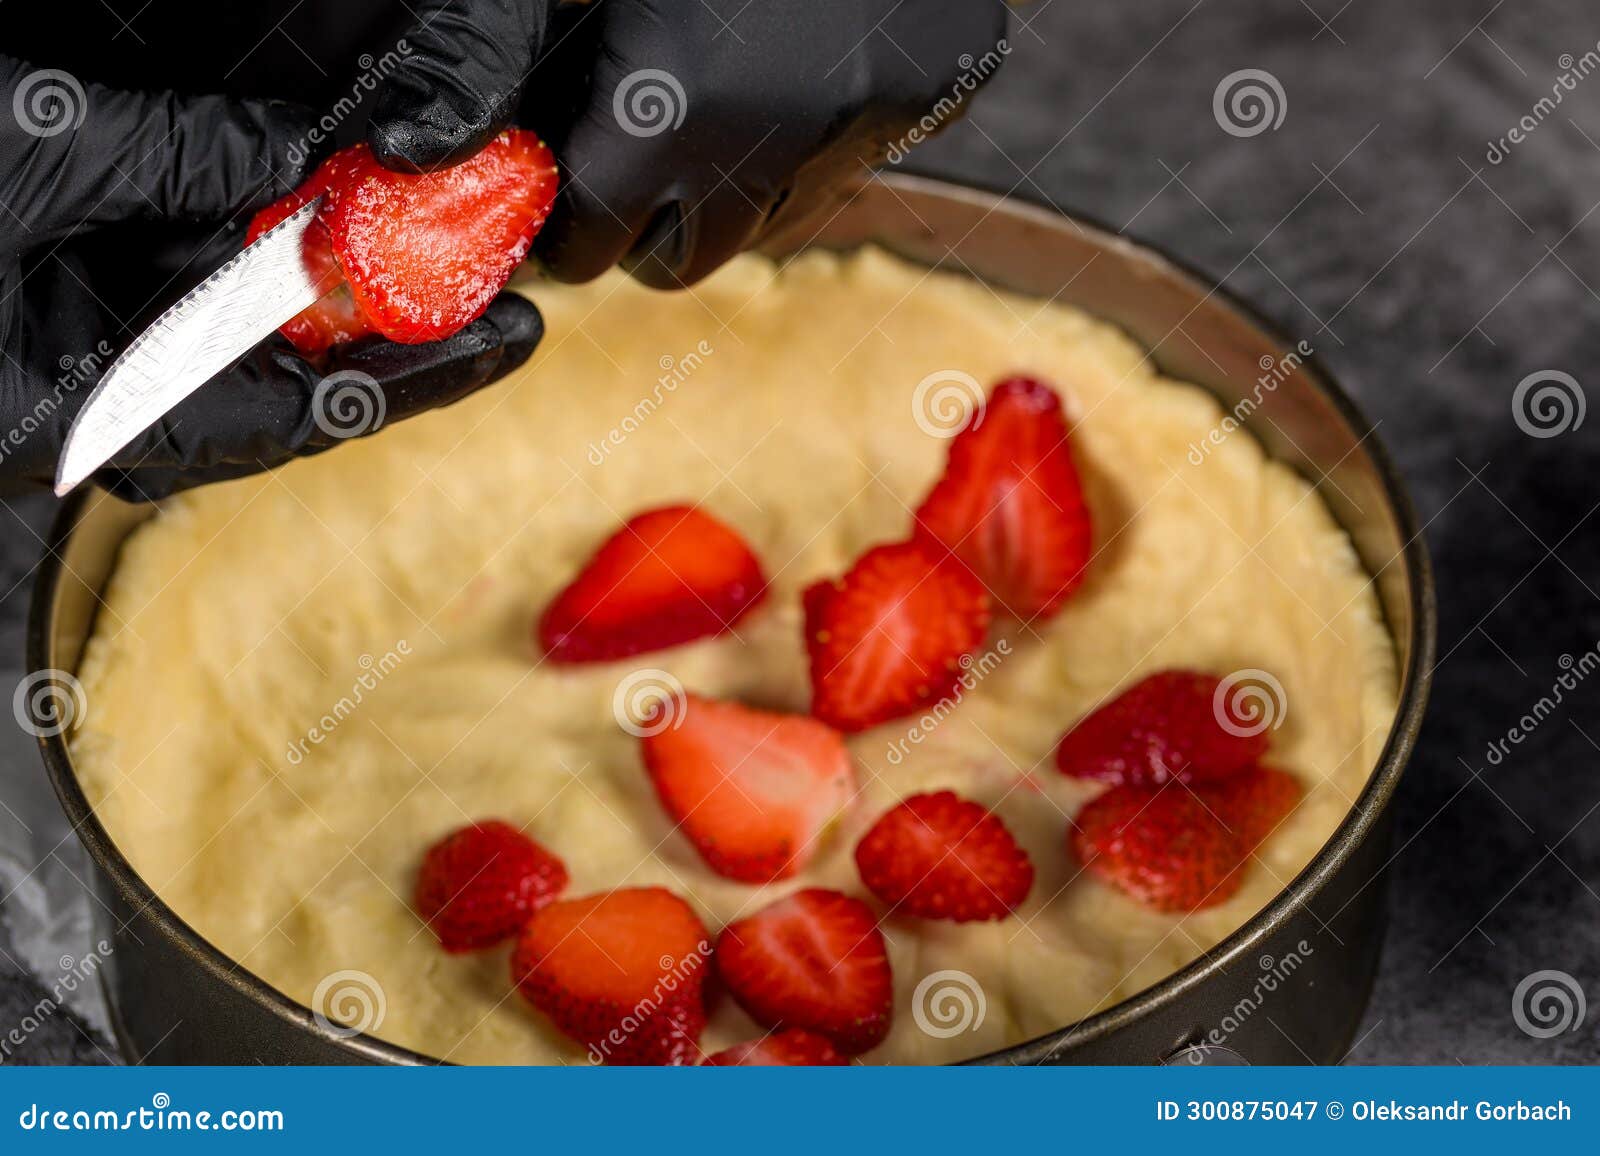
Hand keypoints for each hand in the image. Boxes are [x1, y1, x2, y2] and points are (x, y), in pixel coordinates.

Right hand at [0, 56, 543, 499]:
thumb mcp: (29, 147)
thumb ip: (175, 158)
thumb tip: (308, 157)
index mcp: (72, 414)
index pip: (292, 413)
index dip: (412, 371)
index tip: (509, 335)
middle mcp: (81, 403)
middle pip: (277, 380)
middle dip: (384, 320)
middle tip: (491, 272)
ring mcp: (69, 350)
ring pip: (233, 330)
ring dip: (326, 275)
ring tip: (430, 231)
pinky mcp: (56, 293)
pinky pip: (180, 289)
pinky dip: (248, 242)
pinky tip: (312, 201)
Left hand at [369, 0, 1008, 286]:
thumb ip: (477, 51)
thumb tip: (405, 148)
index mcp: (669, 105)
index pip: (587, 243)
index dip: (556, 217)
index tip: (545, 178)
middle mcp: (769, 141)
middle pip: (673, 262)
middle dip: (631, 222)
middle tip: (614, 144)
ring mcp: (856, 128)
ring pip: (755, 234)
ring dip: (712, 196)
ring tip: (693, 104)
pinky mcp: (920, 100)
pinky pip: (831, 182)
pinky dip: (788, 159)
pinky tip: (772, 84)